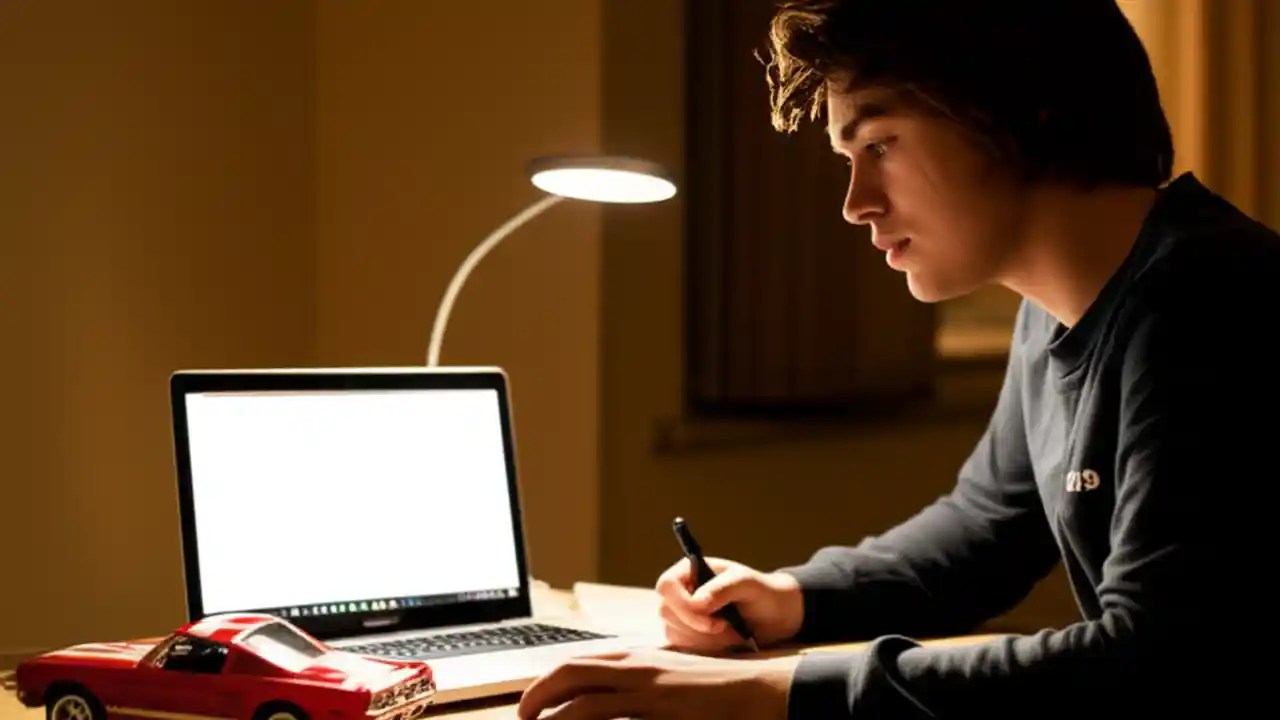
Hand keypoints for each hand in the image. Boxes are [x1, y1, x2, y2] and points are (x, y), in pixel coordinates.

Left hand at [516, 648, 798, 718]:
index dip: (543, 683)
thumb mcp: (664, 673)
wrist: (753, 691)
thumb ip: (632, 677)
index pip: (574, 663)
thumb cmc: (709, 685)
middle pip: (569, 677)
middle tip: (524, 719)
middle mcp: (635, 672)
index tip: (530, 704)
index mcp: (634, 658)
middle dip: (537, 699)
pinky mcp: (661, 718)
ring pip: (583, 707)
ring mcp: (647, 697)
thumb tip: (598, 690)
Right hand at [654, 557, 802, 652]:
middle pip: (666, 611)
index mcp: (690, 570)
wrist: (776, 616)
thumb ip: (723, 589)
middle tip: (724, 625)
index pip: (667, 586)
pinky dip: (705, 647)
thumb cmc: (762, 591)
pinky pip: (683, 647)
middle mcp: (681, 591)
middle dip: (696, 624)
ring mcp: (682, 615)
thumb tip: (697, 603)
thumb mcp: (747, 583)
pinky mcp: (688, 636)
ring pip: (674, 632)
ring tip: (730, 630)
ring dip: (703, 638)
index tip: (707, 613)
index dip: (682, 603)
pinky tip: (725, 640)